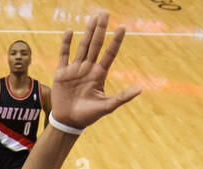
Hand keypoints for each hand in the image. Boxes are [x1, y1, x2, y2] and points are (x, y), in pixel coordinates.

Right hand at [49, 13, 140, 131]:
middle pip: (96, 44)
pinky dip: (66, 43)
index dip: (116, 40)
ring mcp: (75, 69)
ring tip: (93, 18)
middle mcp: (88, 68)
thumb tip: (140, 89)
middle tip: (105, 13)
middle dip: (101, 29)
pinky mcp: (62, 73)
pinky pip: (64, 55)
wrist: (68, 122)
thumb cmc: (88, 116)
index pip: (109, 53)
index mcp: (99, 74)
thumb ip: (122, 97)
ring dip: (87, 32)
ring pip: (82, 46)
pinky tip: (69, 31)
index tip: (122, 27)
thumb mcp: (107, 106)